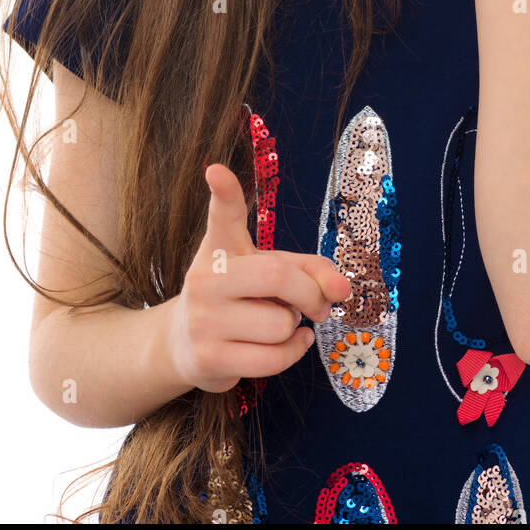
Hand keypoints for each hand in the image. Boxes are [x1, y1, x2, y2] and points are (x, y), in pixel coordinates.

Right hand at [166, 163, 350, 393]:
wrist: (186, 343)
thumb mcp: (273, 271)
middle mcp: (206, 277)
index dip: (223, 192)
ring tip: (279, 323)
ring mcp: (203, 319)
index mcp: (221, 246)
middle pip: (277, 277)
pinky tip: (291, 342)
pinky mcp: (209, 358)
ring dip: (295, 326)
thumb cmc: (242, 298)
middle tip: (318, 304)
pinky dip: (294, 351)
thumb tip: (343, 289)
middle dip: (310, 294)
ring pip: (281, 323)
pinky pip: (274, 358)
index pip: (222, 215)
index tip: (216, 170)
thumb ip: (312, 271)